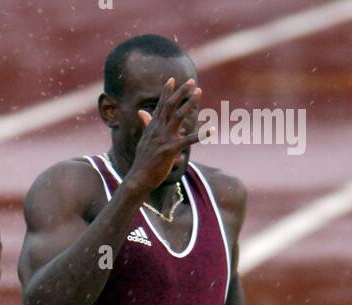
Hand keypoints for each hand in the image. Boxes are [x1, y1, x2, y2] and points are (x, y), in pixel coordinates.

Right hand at [130, 78, 201, 192]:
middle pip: (170, 106)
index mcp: (153, 127)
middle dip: (181, 92)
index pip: (161, 106)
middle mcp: (158, 130)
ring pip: (178, 116)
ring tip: (198, 92)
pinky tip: (212, 129)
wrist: (139, 178)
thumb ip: (146, 123)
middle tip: (191, 81)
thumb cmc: (142, 160)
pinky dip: (201, 134)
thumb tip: (141, 112)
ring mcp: (165, 139)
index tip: (172, 79)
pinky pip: (189, 140)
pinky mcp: (171, 150)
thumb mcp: (144, 139)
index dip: (166, 92)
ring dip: (189, 103)